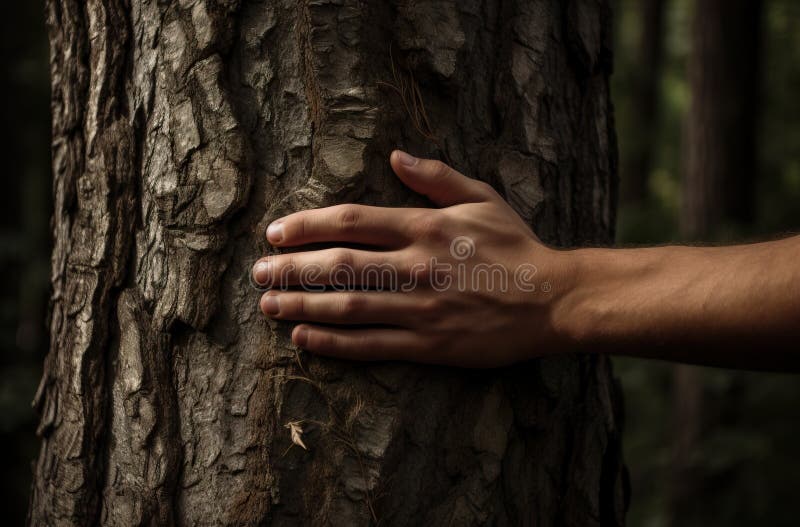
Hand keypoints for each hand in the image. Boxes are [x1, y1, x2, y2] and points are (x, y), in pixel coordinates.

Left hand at [252, 150, 569, 366]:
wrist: (551, 299)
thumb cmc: (515, 245)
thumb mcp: (482, 197)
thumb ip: (436, 176)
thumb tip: (394, 156)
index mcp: (425, 226)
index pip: (351, 222)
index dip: (307, 226)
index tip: (276, 232)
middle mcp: (415, 267)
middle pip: (338, 266)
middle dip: (291, 268)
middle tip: (258, 272)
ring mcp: (420, 309)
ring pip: (347, 307)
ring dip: (301, 304)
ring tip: (267, 304)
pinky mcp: (429, 345)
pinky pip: (371, 345)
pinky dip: (333, 342)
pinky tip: (304, 336)